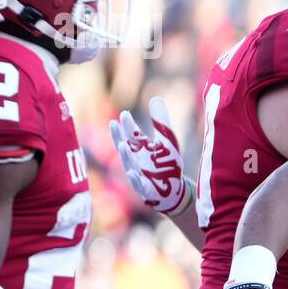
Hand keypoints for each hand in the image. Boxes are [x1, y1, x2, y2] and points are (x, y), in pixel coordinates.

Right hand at [110, 96, 191, 214]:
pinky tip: (133, 173)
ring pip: (129, 165)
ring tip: (123, 144)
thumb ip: (161, 122)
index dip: (128, 125)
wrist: (174, 190)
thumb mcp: (167, 141)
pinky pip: (139, 185)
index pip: (131, 134)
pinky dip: (135, 179)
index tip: (124, 114)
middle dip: (118, 136)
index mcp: (140, 148)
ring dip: (125, 156)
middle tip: (114, 124)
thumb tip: (155, 98)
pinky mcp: (146, 190)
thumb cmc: (167, 164)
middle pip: (125, 147)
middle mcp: (136, 161)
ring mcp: (139, 175)